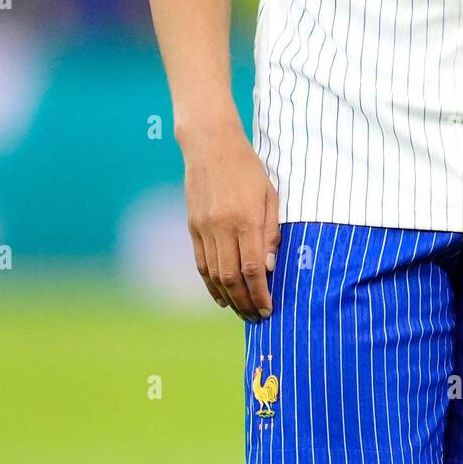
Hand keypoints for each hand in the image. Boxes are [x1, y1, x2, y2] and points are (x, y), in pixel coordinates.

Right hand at [182, 122, 280, 321]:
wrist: (211, 146)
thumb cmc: (248, 169)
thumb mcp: (269, 194)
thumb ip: (270, 230)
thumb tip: (271, 267)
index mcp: (245, 219)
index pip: (252, 269)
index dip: (261, 293)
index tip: (269, 308)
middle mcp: (221, 227)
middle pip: (231, 278)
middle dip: (245, 302)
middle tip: (257, 317)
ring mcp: (203, 229)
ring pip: (214, 275)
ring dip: (228, 298)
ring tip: (242, 311)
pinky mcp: (192, 227)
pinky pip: (201, 264)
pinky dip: (211, 284)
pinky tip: (222, 296)